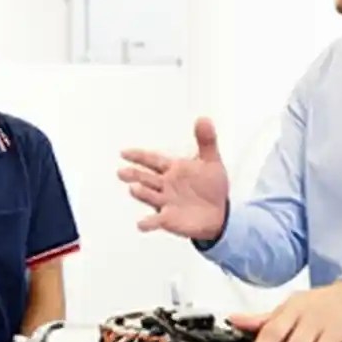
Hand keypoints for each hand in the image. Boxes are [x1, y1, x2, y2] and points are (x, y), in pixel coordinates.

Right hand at [118, 118, 229, 239]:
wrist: (220, 213)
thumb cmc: (212, 186)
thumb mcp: (211, 161)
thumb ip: (206, 140)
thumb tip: (203, 118)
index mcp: (172, 169)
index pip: (152, 160)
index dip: (138, 156)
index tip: (124, 152)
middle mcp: (164, 185)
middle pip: (145, 177)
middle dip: (133, 174)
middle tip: (121, 171)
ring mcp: (165, 202)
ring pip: (149, 195)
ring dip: (141, 192)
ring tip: (134, 188)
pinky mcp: (168, 219)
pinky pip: (155, 221)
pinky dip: (148, 223)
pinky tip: (141, 224)